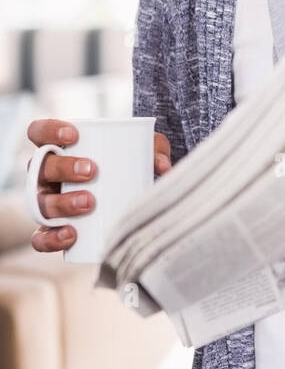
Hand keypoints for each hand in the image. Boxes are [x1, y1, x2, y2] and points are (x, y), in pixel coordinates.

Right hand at [26, 118, 170, 253]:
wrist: (128, 199)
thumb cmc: (127, 167)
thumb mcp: (143, 152)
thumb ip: (155, 150)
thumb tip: (162, 166)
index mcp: (59, 149)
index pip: (38, 133)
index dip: (48, 130)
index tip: (74, 135)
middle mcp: (46, 176)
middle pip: (39, 168)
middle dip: (63, 168)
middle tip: (91, 171)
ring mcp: (47, 203)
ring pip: (40, 203)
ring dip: (62, 202)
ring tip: (89, 202)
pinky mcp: (52, 231)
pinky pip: (40, 238)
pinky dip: (51, 237)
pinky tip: (72, 234)